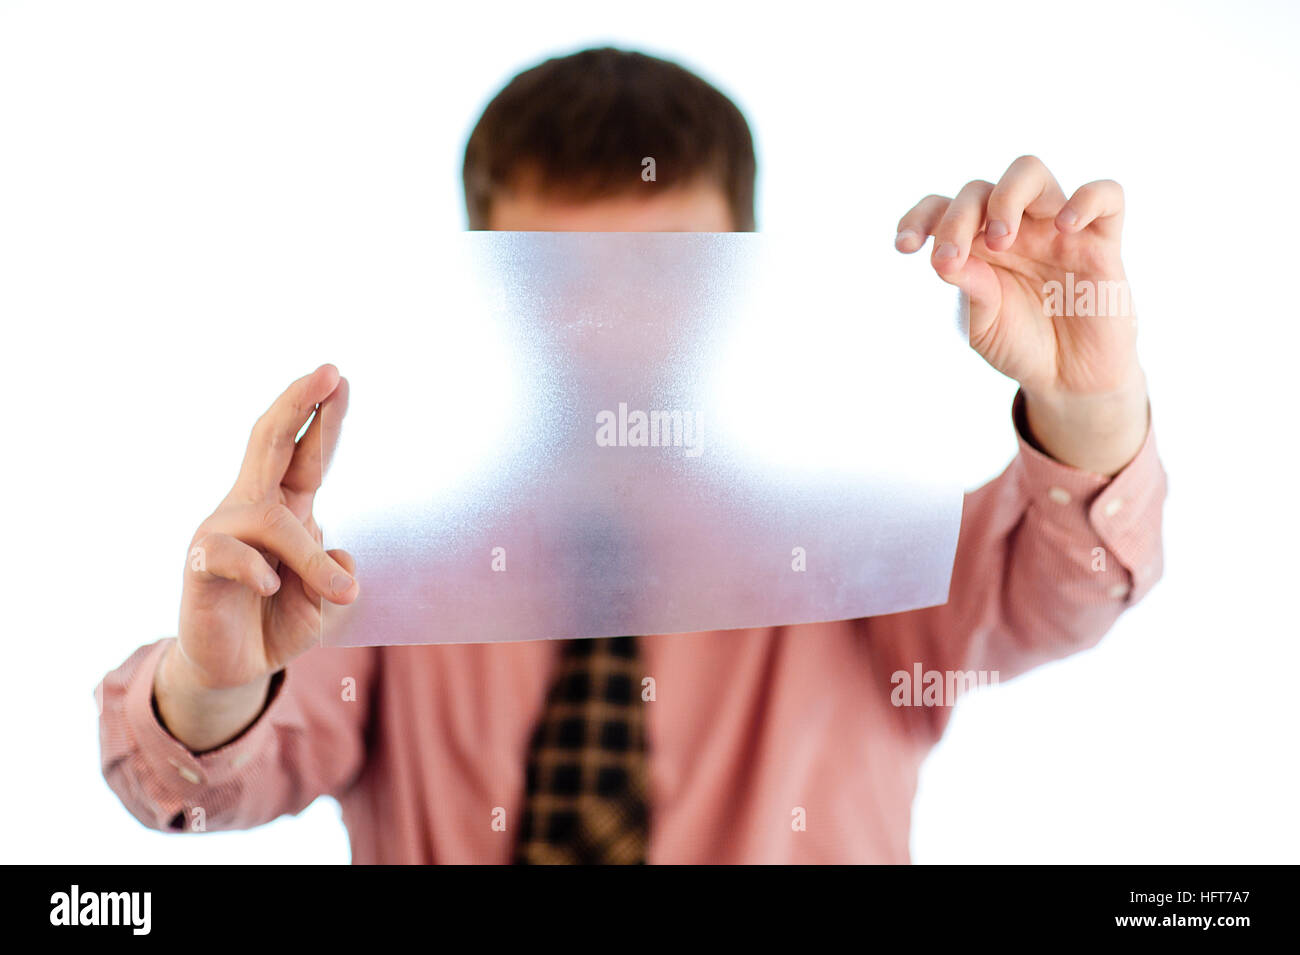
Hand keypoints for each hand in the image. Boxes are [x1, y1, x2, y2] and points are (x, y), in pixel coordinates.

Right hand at [157, 365, 355, 748]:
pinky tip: (269, 587)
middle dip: (300, 406)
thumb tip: (340, 555)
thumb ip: (334, 574)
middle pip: (272, 445)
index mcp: (287, 509)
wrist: (231, 669)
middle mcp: (252, 510)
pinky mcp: (201, 565)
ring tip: (341, 594)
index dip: (324, 419)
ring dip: (311, 560)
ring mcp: (223, 534)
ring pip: (273, 519)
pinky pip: (231, 554)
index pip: (307, 455)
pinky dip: (258, 570)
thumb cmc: (276, 622)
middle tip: (329, 372)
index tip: (341, 378)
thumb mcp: (323, 601)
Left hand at [897, 155, 1148, 474]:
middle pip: (979, 189)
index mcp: (976, 246)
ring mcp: (1055, 229)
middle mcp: (1013, 228)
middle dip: (957, 218)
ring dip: (1006, 198)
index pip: (942, 208)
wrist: (1069, 378)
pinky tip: (1065, 226)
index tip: (904, 247)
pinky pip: (1106, 196)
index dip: (920, 217)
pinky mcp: (1101, 242)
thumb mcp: (983, 323)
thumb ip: (970, 289)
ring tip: (999, 240)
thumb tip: (947, 258)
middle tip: (951, 258)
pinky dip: (1086, 200)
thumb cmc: (1020, 344)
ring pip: (1029, 173)